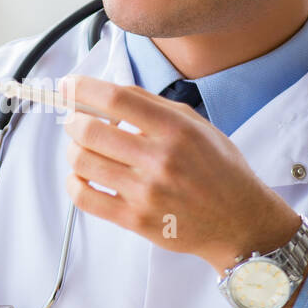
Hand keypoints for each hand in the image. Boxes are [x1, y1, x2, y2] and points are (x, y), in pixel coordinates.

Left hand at [59, 76, 301, 274]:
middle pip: (90, 130)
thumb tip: (107, 91)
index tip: (68, 86)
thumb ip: (153, 106)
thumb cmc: (219, 170)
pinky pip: (85, 198)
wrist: (239, 222)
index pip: (115, 99)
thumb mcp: (196, 125)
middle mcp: (160, 159)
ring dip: (73, 149)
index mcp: (175, 129)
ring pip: (82, 161)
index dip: (82, 88)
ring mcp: (146, 192)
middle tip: (74, 120)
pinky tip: (81, 175)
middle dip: (73, 120)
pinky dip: (74, 182)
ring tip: (81, 148)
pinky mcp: (136, 220)